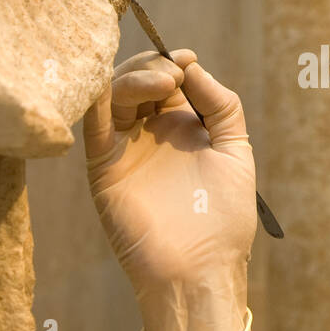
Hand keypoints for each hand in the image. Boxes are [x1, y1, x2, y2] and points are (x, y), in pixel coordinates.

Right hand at [83, 48, 256, 330]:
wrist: (199, 270)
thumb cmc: (225, 220)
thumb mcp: (236, 151)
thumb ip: (221, 105)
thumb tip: (191, 65)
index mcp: (184, 127)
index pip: (168, 78)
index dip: (174, 61)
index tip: (187, 60)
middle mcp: (152, 133)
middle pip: (138, 80)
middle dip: (152, 65)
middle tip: (172, 72)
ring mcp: (126, 148)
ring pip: (114, 95)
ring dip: (134, 78)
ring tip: (162, 81)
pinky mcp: (103, 167)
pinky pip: (93, 125)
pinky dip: (97, 98)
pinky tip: (115, 86)